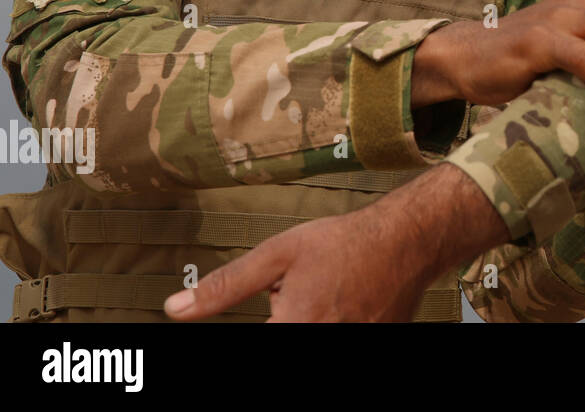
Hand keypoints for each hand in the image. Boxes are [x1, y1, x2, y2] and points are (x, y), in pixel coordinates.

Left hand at [165, 164, 504, 321]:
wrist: (407, 240)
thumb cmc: (345, 243)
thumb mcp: (278, 254)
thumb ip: (226, 286)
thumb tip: (177, 309)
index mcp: (294, 326)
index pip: (261, 342)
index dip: (267, 321)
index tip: (280, 306)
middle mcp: (324, 341)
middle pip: (287, 335)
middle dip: (287, 318)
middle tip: (304, 293)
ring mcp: (353, 344)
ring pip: (314, 334)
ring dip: (312, 320)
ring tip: (327, 294)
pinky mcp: (374, 343)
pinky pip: (341, 334)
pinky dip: (337, 320)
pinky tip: (347, 300)